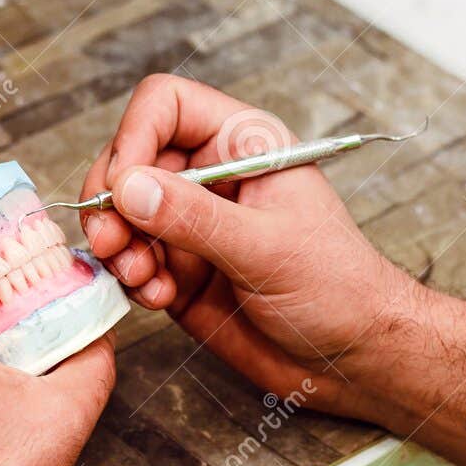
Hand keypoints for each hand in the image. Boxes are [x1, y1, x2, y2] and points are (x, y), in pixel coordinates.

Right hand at [81, 75, 417, 420]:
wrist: (353, 359)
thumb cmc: (340, 289)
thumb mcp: (268, 248)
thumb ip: (195, 218)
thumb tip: (129, 188)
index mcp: (244, 145)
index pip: (167, 106)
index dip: (135, 136)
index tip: (124, 186)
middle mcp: (212, 178)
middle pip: (130, 159)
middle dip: (112, 201)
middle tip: (113, 242)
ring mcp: (192, 225)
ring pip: (122, 213)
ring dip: (118, 245)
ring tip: (141, 277)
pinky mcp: (180, 270)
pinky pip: (131, 260)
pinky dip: (131, 279)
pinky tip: (158, 299)